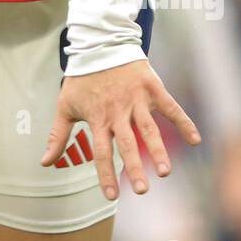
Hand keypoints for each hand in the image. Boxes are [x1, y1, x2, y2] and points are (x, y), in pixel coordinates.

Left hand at [40, 59, 200, 199]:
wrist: (100, 45)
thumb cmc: (82, 79)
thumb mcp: (65, 105)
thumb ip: (57, 136)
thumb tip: (45, 163)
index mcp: (98, 118)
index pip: (101, 151)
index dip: (106, 174)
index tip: (111, 196)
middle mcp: (118, 111)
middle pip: (127, 144)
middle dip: (134, 168)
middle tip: (142, 191)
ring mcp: (137, 99)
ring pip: (149, 129)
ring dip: (158, 151)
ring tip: (165, 171)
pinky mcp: (152, 88)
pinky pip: (171, 107)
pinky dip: (184, 122)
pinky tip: (195, 140)